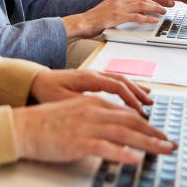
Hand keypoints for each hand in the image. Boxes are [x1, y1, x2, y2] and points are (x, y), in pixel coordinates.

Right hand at [12, 96, 175, 163]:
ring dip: (148, 142)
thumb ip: (95, 117)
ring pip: (124, 133)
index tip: (159, 133)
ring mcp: (86, 126)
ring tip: (163, 150)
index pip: (127, 113)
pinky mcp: (78, 142)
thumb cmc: (45, 122)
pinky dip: (122, 153)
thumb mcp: (74, 113)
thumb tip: (113, 128)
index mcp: (93, 104)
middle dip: (154, 133)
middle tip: (169, 143)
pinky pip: (105, 148)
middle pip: (131, 121)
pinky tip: (135, 159)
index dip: (146, 124)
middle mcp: (93, 111)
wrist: (23, 127)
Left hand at [29, 69, 152, 114]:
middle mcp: (94, 73)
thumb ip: (82, 104)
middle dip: (139, 93)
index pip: (117, 86)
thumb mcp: (62, 100)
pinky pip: (114, 81)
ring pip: (120, 79)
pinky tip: (133, 93)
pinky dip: (127, 87)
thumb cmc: (46, 90)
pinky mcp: (92, 79)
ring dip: (135, 89)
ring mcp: (94, 74)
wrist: (35, 80)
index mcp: (88, 77)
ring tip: (148, 99)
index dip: (131, 100)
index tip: (140, 113)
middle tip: (151, 106)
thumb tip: (101, 111)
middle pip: (123, 80)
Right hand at [63, 0, 164, 37]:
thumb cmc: (93, 21)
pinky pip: (136, 16)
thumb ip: (120, 13)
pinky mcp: (117, 16)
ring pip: (142, 5)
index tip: (159, 3)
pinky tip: (154, 20)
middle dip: (156, 2)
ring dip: (155, 8)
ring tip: (164, 11)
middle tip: (166, 6)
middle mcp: (119, 0)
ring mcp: (118, 8)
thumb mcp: (108, 13)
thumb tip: (132, 17)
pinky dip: (147, 18)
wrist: (81, 23)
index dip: (150, 0)